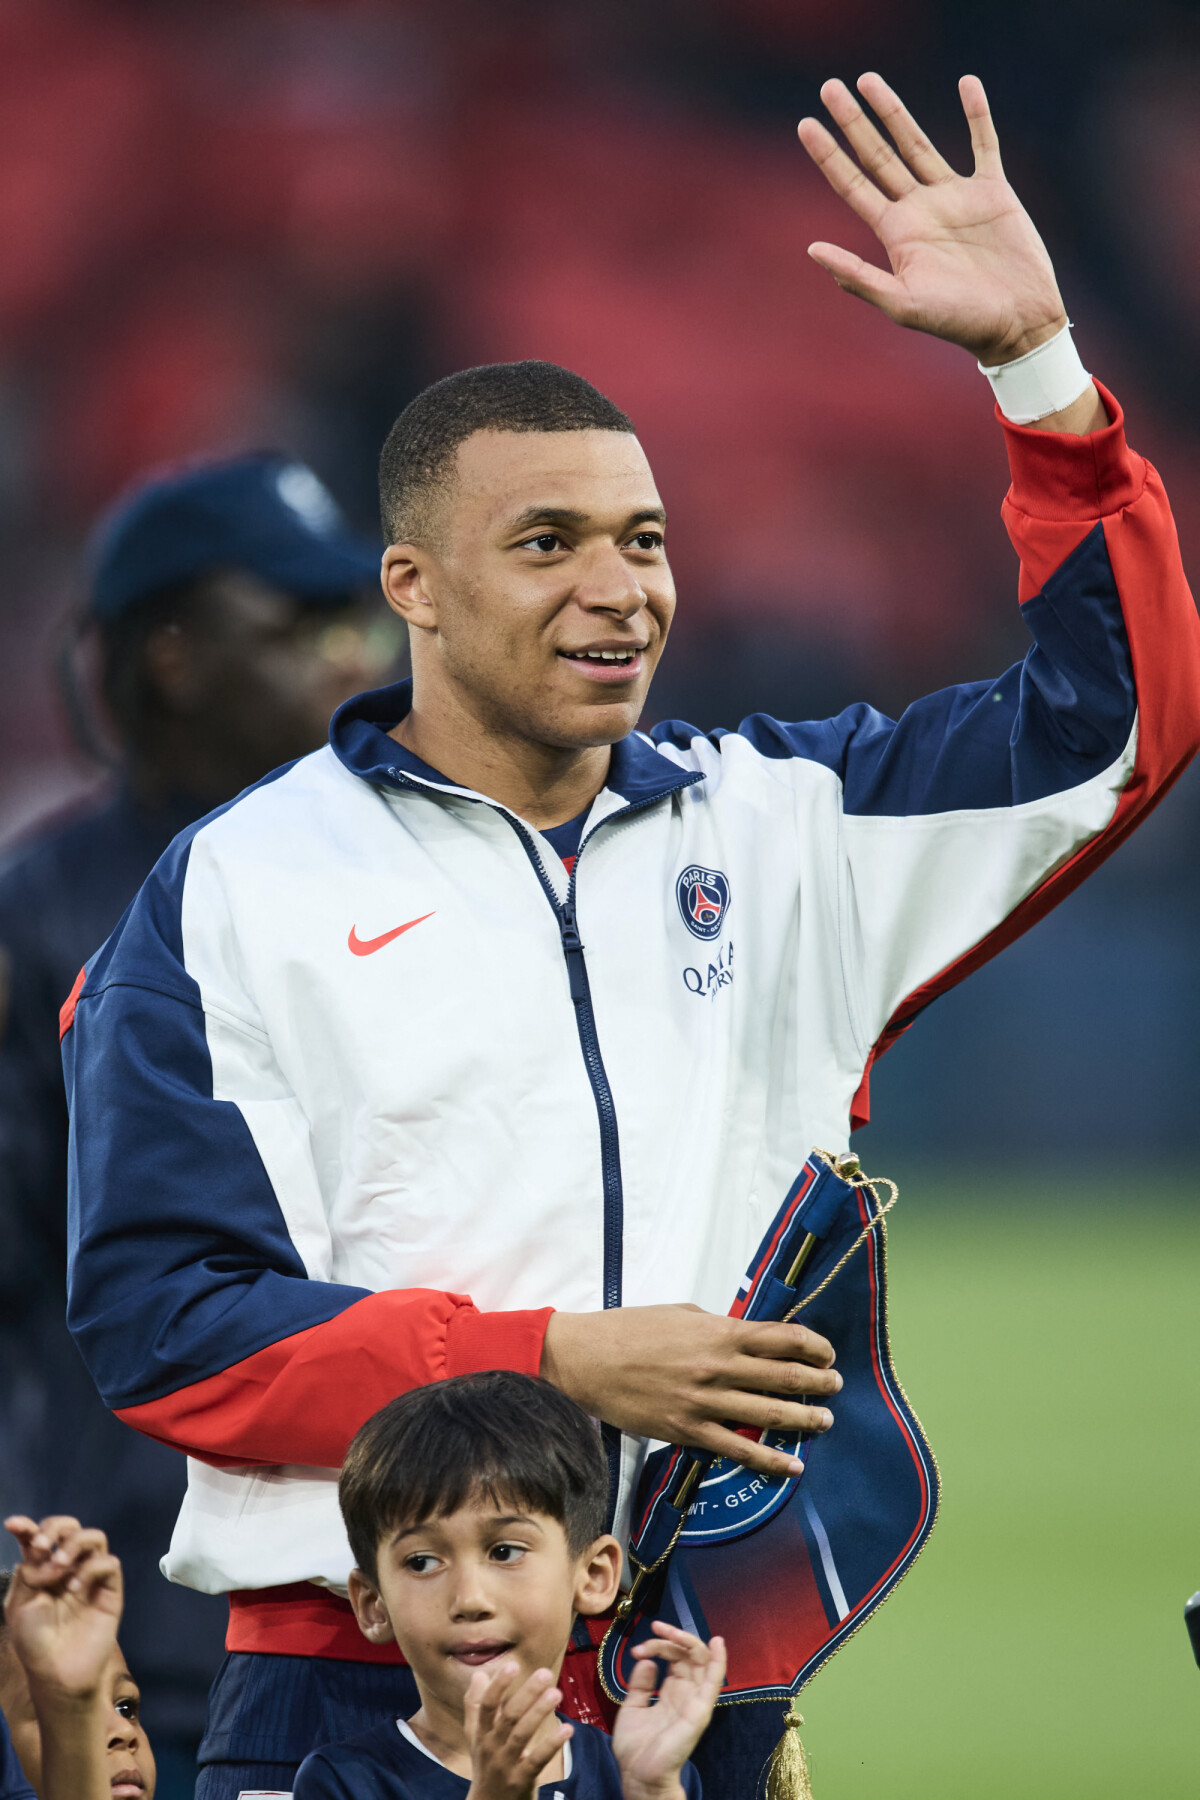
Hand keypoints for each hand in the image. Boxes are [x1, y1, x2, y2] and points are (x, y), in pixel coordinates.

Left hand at [3, 1515, 121, 1702]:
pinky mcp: (109, 1590)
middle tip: (42, 1547)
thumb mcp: (19, 1605)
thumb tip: (43, 1551)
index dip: (26, 1526)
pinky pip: (109, 1562)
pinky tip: (75, 1589)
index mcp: (41, 1570)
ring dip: (73, 1544)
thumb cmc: (34, 1643)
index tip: (13, 1525)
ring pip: (94, 1536)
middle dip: (54, 1529)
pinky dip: (90, 1568)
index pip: (38, 1538)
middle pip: (69, 1527)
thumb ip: (29, 1571)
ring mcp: (89, 1576)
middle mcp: (67, 1567)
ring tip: (59, 1567)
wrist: (57, 1674)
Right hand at [463, 1660, 571, 1799]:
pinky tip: (568, 1729)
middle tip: (545, 1673)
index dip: (498, 1685)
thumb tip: (478, 1673)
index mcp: (481, 1734)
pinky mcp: (521, 1781)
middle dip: (527, 1693)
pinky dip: (552, 1744)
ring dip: (539, 1712)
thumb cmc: (485, 1765)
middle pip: (508, 1717)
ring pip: (522, 1735)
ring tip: (557, 1693)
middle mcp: (491, 1747)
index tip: (512, 1664)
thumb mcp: (476, 1737)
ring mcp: (506, 1765)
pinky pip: (537, 1760)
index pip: (487, 1705)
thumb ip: (475, 1706)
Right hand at [540, 1304, 839, 1480]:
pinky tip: (792, 1465)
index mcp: (719, 1332)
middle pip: (785, 1377)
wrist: (589, 1359)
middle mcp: (719, 1367)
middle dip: (818, 1383)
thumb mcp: (682, 1314)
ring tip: (824, 1421)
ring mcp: (705, 1402)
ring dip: (803, 1419)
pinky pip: (738, 1449)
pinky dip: (769, 1459)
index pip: (782, 1338)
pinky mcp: (688, 1431)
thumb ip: (719, 1327)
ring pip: (768, 1414)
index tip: (827, 1353)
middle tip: (835, 1388)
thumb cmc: (632, 1330)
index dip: (813, 1346)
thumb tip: (749, 1337)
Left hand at [612, 1623, 726, 1799]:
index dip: (658, 1646)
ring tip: (669, 1631)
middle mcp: (686, 1694)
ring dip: (687, 1641)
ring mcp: (695, 1701)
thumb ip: (640, 1684)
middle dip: (671, 1638)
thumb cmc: (636, 1748)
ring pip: (701, 1661)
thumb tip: (648, 1661)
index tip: (637, 1650)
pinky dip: (718, 1661)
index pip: (674, 1658)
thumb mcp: (632, 1707)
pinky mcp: (699, 1711)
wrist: (638, 1776)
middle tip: (653, 1629)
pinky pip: (714, 1683)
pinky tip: (717, 1643)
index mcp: (672, 1693)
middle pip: (688, 1655)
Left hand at [798, 72, 1068, 366]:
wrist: (1016, 324)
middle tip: (829, 87)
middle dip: (853, 122)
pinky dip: (977, 114)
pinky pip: (983, 144)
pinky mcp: (992, 191)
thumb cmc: (957, 322)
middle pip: (877, 155)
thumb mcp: (901, 304)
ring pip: (917, 142)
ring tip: (868, 78)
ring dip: (894, 111)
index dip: (829, 156)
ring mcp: (954, 197)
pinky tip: (967, 83)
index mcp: (895, 234)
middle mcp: (919, 209)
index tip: (805, 124)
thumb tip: (811, 249)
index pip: (853, 185)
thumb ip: (858, 276)